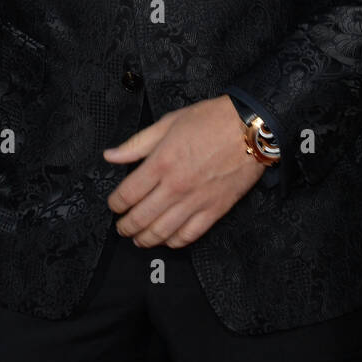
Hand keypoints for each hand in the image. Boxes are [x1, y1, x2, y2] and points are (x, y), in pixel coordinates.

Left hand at [103, 94, 265, 247]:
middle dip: (126, 227)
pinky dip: (175, 242)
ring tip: (139, 239)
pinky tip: (168, 240)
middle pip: (141, 217)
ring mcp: (196, 200)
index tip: (114, 205)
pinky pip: (190, 235)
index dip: (115, 204)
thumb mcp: (169, 122)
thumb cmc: (213, 120)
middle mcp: (176, 186)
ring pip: (162, 231)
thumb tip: (111, 155)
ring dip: (146, 239)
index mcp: (161, 162)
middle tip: (122, 228)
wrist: (250, 128)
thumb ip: (137, 143)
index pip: (128, 194)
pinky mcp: (215, 210)